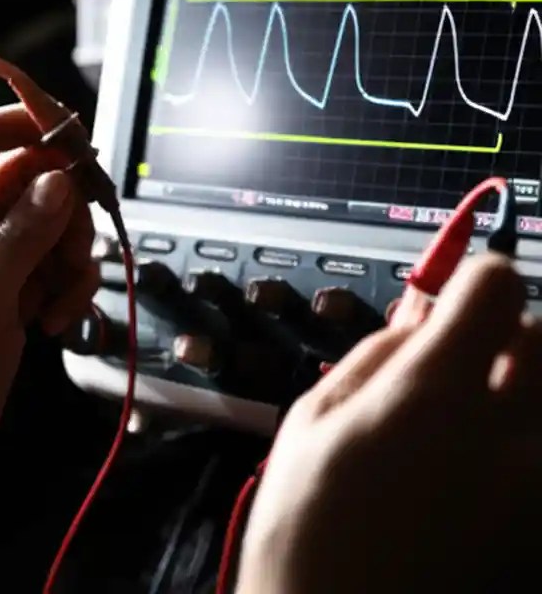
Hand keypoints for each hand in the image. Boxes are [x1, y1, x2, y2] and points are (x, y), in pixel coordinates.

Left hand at [0, 105, 99, 468]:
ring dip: (72, 260)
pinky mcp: (16, 284)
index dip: (21, 123)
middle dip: (66, 214)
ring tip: (59, 305)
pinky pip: (58, 261)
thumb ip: (20, 236)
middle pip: (33, 179)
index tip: (73, 132)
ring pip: (55, 222)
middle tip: (74, 256)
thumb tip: (59, 179)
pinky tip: (54, 323)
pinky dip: (68, 288)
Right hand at [237, 254, 541, 593]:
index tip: (446, 311)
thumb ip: (376, 357)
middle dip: (506, 340)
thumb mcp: (309, 428)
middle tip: (460, 375)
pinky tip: (481, 486)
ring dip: (523, 398)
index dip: (467, 286)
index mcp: (435, 398)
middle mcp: (514, 436)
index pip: (497, 286)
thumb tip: (423, 313)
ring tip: (474, 437)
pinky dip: (525, 452)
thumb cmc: (306, 540)